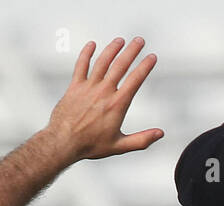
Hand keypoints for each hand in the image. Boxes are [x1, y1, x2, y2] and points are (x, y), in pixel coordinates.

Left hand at [45, 37, 162, 161]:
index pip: (135, 80)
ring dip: (112, 49)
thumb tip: (160, 134)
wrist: (64, 142)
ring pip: (102, 62)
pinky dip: (86, 54)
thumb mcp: (120, 146)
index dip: (145, 67)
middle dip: (132, 51)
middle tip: (139, 41)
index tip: (152, 57)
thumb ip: (142, 139)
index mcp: (117, 105)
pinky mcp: (74, 87)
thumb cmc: (90, 145)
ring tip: (120, 40)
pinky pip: (81, 65)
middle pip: (120, 66)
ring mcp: (88, 87)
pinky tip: (91, 45)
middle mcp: (103, 92)